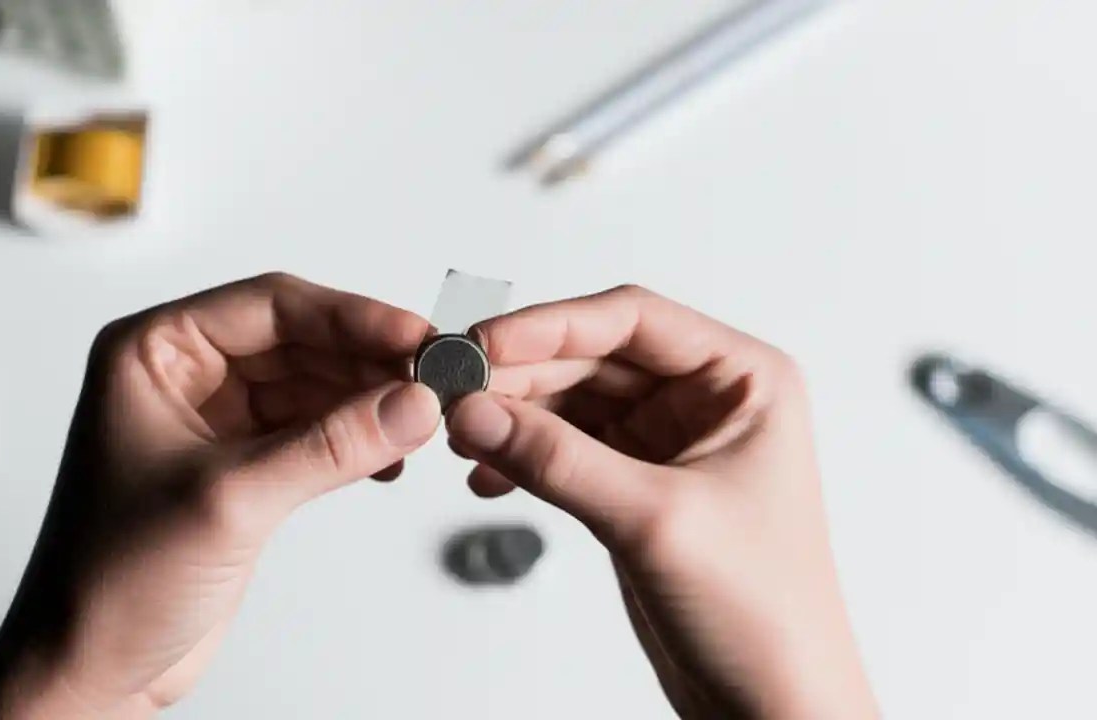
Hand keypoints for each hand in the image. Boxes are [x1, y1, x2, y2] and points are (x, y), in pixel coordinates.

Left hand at [0, 273, 440, 718]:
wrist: (91, 667)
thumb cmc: (109, 581)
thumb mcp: (229, 500)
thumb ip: (328, 448)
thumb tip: (409, 404)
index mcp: (153, 354)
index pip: (269, 307)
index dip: (349, 316)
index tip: (411, 335)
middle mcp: (184, 379)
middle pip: (300, 341)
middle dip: (367, 360)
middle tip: (432, 377)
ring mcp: (217, 424)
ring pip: (315, 387)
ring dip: (369, 401)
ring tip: (421, 418)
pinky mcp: (244, 468)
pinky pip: (316, 433)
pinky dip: (357, 440)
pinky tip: (390, 455)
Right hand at [445, 285, 876, 718]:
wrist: (771, 705)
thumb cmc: (766, 614)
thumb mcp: (655, 521)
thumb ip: (559, 460)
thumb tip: (477, 412)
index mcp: (744, 380)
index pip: (633, 319)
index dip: (551, 324)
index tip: (483, 343)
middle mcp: (706, 401)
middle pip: (592, 356)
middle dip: (521, 373)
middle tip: (454, 390)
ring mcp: (668, 444)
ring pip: (572, 402)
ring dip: (514, 414)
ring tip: (460, 433)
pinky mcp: (636, 487)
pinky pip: (566, 449)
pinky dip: (523, 456)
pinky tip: (487, 474)